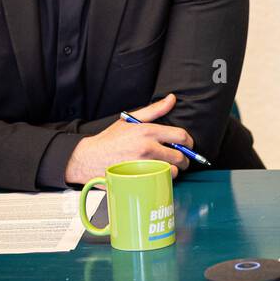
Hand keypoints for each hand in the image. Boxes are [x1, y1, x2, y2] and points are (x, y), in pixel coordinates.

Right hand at [64, 94, 192, 184]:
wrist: (89, 158)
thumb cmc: (110, 139)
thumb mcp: (131, 120)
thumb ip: (155, 110)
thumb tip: (172, 99)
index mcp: (148, 131)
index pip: (181, 136)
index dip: (189, 142)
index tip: (188, 146)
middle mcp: (148, 147)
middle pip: (180, 156)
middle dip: (184, 159)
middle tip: (180, 160)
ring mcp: (143, 164)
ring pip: (172, 171)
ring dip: (173, 170)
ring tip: (166, 167)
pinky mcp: (139, 178)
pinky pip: (160, 181)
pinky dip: (162, 179)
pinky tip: (156, 174)